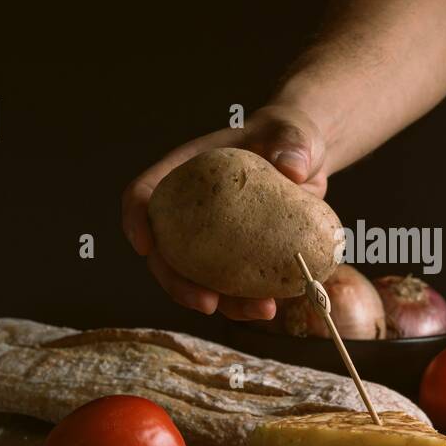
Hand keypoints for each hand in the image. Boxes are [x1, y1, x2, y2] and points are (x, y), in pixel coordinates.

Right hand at [122, 104, 328, 318]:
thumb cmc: (291, 138)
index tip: (144, 246)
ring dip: (223, 304)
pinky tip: (273, 306)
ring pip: (199, 279)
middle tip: (206, 304)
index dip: (136, 220)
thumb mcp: (293, 133)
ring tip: (260, 311)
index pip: (145, 194)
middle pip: (165, 252)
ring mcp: (213, 238)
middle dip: (178, 284)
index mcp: (187, 172)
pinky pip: (233, 286)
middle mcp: (191, 211)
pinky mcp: (239, 257)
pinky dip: (248, 302)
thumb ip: (292, 142)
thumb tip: (293, 167)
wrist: (310, 162)